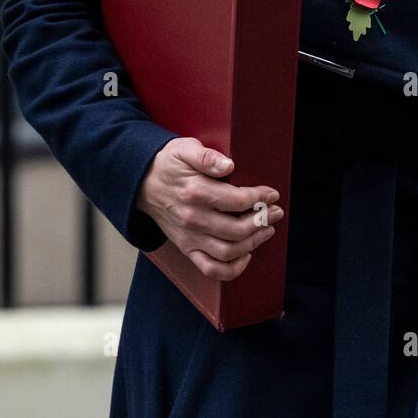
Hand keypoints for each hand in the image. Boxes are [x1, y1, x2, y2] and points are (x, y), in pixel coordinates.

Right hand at [136, 137, 283, 280]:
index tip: (272, 194)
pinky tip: (246, 255)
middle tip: (275, 212)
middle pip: (237, 230)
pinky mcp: (187, 248)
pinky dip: (232, 269)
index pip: (237, 201)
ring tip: (267, 230)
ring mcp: (190, 237)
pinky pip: (211, 269)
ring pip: (228, 252)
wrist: (141, 183)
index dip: (259, 198)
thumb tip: (229, 165)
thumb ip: (207, 157)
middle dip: (262, 221)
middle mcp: (193, 218)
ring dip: (253, 243)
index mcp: (196, 192)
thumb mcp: (185, 149)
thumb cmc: (169, 164)